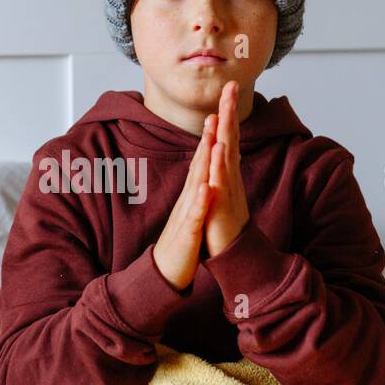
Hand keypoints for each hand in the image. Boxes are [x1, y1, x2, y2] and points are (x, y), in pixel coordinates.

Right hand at [152, 113, 216, 290]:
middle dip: (207, 138)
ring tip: (211, 140)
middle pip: (198, 164)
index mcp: (192, 195)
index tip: (218, 113)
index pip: (202, 162)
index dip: (210, 138)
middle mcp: (188, 199)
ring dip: (203, 163)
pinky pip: (195, 215)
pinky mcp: (188, 233)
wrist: (166, 272)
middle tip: (215, 112)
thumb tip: (204, 177)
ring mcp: (187, 214)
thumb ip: (197, 194)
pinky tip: (206, 188)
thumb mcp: (193, 213)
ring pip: (196, 185)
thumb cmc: (182, 243)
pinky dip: (201, 201)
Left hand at [204, 81, 249, 256]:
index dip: (227, 112)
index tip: (227, 88)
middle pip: (229, 137)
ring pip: (226, 155)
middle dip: (229, 111)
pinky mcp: (221, 203)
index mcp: (225, 171)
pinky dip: (219, 164)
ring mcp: (226, 188)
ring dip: (225, 132)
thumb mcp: (222, 189)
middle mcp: (228, 175)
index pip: (227, 135)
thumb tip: (222, 146)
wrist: (231, 252)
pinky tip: (218, 149)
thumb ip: (222, 168)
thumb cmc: (224, 222)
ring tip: (224, 110)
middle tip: (231, 85)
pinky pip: (220, 181)